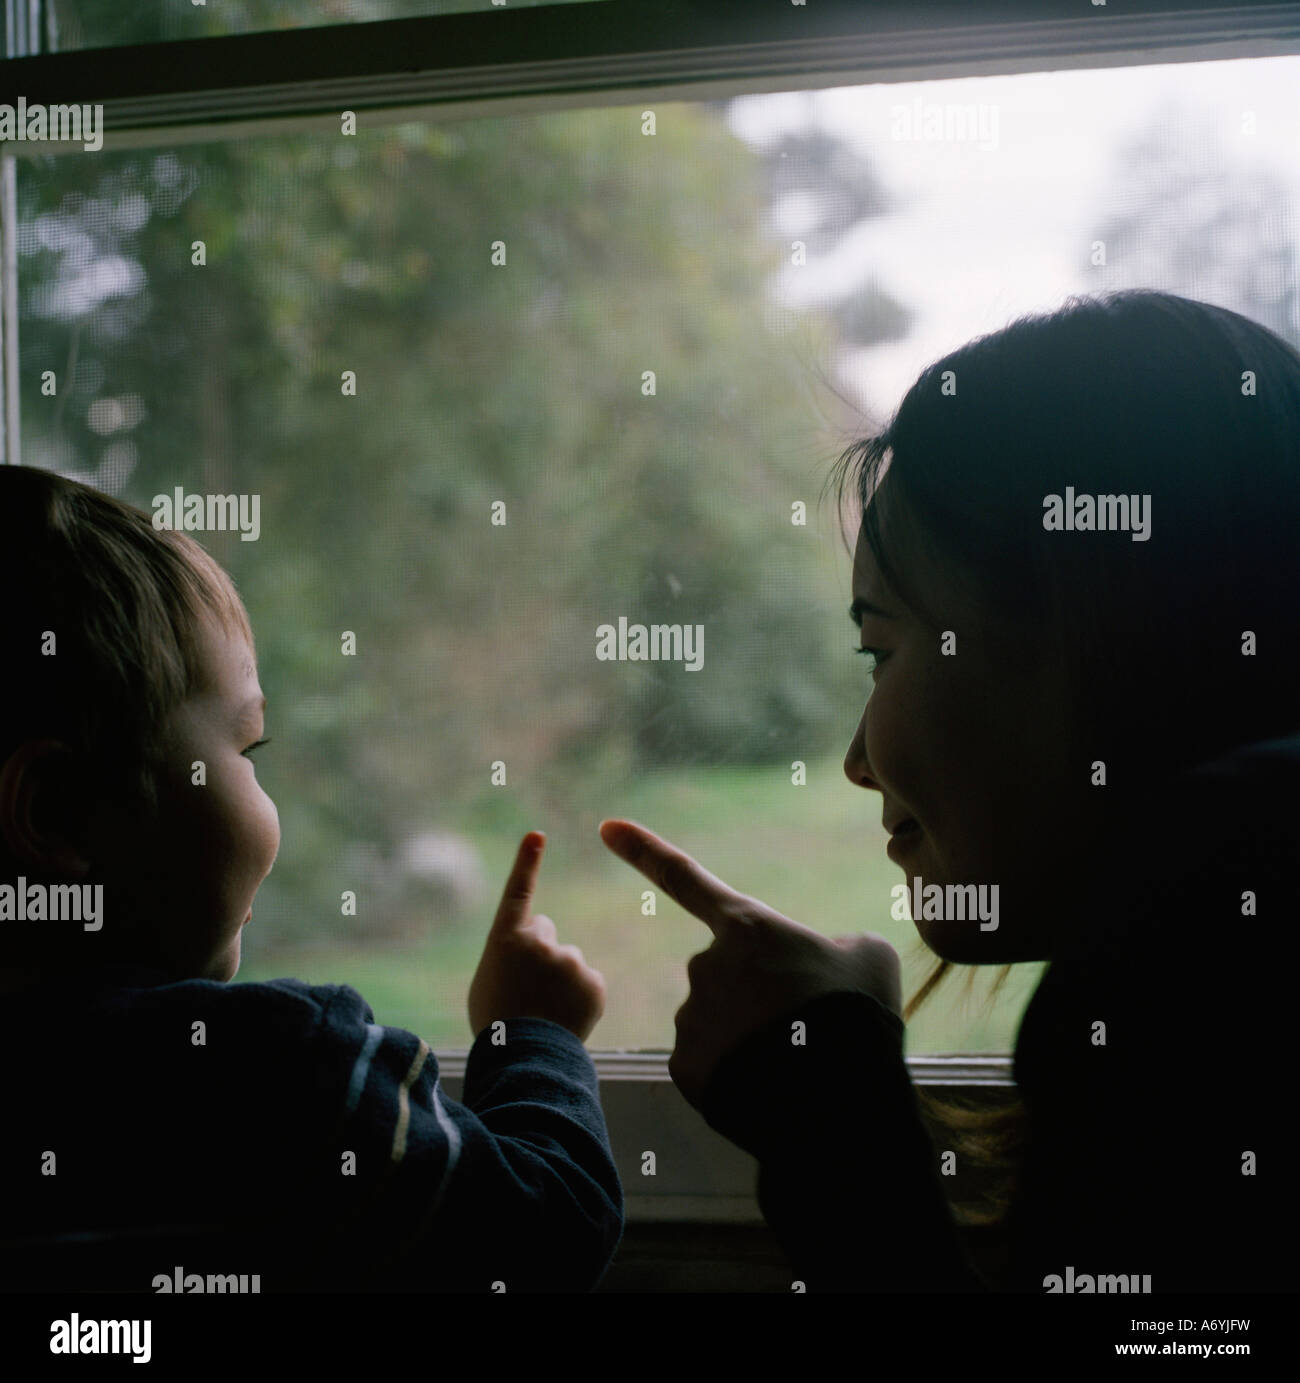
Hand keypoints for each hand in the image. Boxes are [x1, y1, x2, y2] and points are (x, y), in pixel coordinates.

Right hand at [467, 832, 605, 1042]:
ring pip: (568, 963)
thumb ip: (510, 956)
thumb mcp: (488, 982)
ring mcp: (570, 960)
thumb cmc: (496, 1025)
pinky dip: (579, 1000)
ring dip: (560, 982)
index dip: (527, 862)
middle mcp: (540, 941)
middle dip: (542, 953)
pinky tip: (564, 1020)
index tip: (537, 835)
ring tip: (543, 1013)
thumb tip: (531, 952)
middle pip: (546, 934)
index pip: (518, 891)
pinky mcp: (594, 982)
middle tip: (527, 989)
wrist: (522, 1060)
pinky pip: (587, 985)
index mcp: (506, 939)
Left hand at [598, 817, 900, 1107]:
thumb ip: (839, 945)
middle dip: (758, 997)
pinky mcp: (684, 1067)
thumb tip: (828, 959)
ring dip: (750, 1038)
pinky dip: (736, 1074)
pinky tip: (767, 1085)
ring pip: (719, 1023)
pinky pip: (709, 1065)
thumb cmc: (858, 1017)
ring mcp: (691, 1017)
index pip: (685, 877)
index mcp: (746, 927)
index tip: (606, 827)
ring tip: (793, 1061)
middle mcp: (706, 965)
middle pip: (728, 975)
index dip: (644, 850)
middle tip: (803, 1026)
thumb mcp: (868, 958)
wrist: (840, 1100)